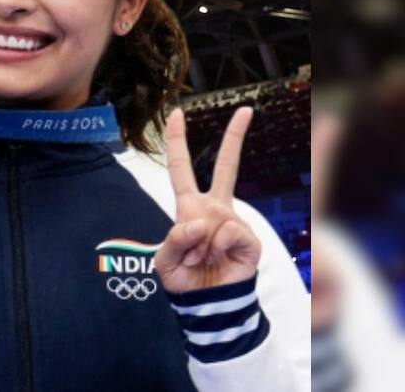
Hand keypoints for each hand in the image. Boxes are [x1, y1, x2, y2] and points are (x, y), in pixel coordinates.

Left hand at [154, 107, 261, 292]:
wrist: (205, 303)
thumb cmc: (184, 278)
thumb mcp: (165, 259)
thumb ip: (175, 240)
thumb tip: (198, 222)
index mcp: (189, 206)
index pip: (180, 168)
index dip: (177, 141)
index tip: (176, 113)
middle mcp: (213, 208)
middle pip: (226, 166)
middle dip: (235, 136)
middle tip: (246, 110)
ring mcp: (233, 220)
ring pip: (213, 218)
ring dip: (199, 245)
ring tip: (200, 260)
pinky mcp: (248, 238)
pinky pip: (226, 232)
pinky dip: (215, 249)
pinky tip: (216, 260)